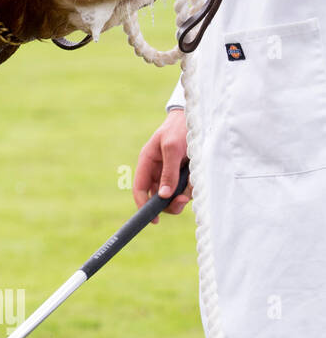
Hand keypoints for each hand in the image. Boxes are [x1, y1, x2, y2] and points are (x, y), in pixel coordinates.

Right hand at [133, 108, 191, 222]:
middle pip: (158, 196)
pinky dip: (192, 187)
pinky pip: (186, 188)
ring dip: (183, 195)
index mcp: (147, 162)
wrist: (196, 118)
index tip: (153, 219)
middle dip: (169, 202)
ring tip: (193, 185)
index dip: (144, 205)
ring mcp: (170, 172)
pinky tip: (196, 178)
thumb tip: (163, 196)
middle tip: (183, 200)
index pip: (140, 189)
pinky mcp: (183, 173)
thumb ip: (168, 172)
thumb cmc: (180, 129)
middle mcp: (157, 170)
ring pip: (173, 195)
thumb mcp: (172, 149)